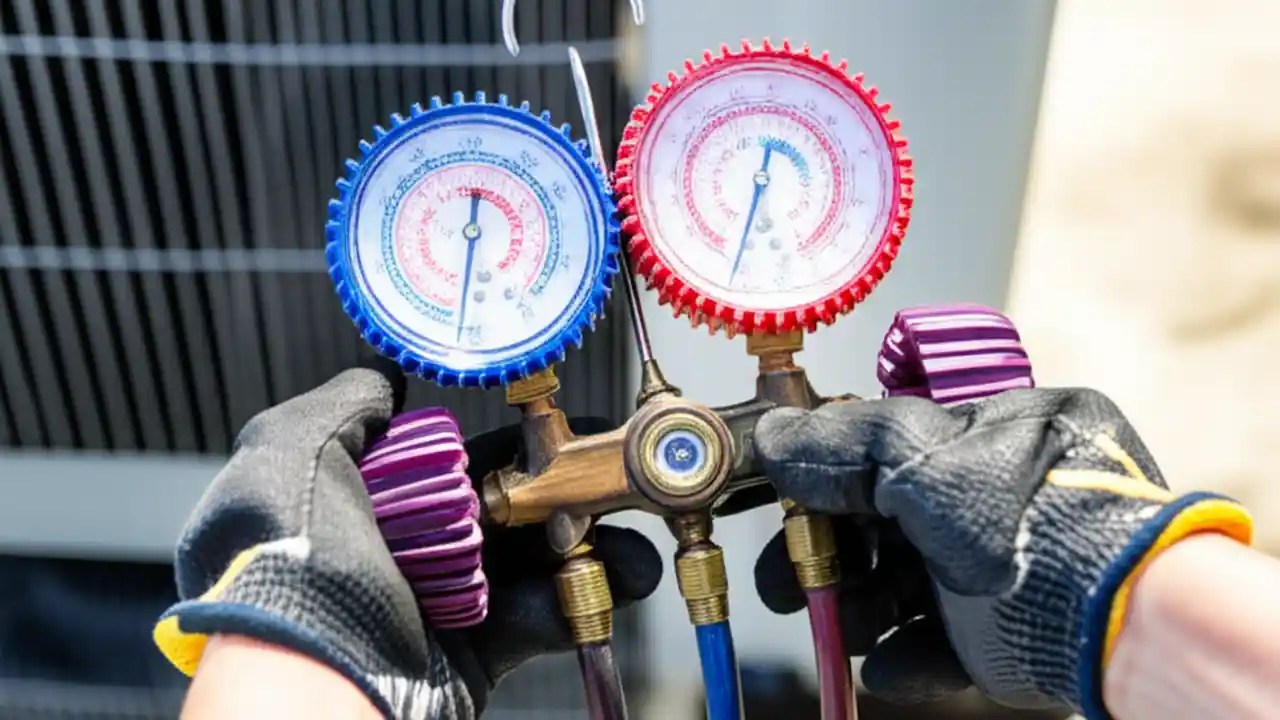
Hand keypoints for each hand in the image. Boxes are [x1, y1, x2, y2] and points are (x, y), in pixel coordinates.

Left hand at [154, 361, 660, 718]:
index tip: (563, 431)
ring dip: (590, 541)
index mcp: (361, 500)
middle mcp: (402, 550)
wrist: (314, 675)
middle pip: (506, 505)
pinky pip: (540, 616)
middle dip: (567, 490)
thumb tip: (383, 377)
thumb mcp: (291, 452)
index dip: (513, 443)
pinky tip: (625, 573)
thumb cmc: (292, 561)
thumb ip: (343, 404)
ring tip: (633, 531)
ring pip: (532, 560)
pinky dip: (585, 595)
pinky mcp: (472, 654)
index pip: (452, 458)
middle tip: (613, 477)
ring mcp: (439, 603)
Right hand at [751, 388, 1251, 716]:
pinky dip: (906, 658)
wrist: (1109, 613)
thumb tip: (775, 439)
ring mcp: (1008, 569)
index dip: (834, 472)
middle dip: (833, 555)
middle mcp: (1004, 499)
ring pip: (907, 587)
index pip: (896, 445)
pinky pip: (942, 646)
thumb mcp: (919, 457)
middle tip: (785, 583)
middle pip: (891, 522)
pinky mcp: (1010, 636)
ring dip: (860, 609)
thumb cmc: (1025, 516)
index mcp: (1000, 434)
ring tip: (840, 627)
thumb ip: (841, 447)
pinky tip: (885, 665)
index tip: (787, 499)